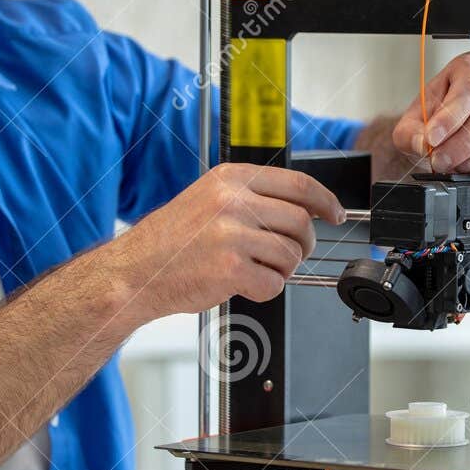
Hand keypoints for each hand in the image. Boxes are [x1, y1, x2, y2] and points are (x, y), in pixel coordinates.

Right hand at [109, 164, 343, 317]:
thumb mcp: (209, 199)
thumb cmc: (171, 241)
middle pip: (301, 222)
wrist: (134, 272)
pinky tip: (242, 284)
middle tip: (290, 255)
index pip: (298, 184)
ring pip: (290, 255)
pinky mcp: (230, 269)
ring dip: (281, 270)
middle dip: (304, 245)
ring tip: (255, 270)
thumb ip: (252, 198)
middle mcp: (232, 201)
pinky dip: (265, 291)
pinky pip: (273, 284)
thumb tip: (302, 209)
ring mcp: (232, 235)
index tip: (335, 215)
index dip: (325, 201)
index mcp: (231, 179)